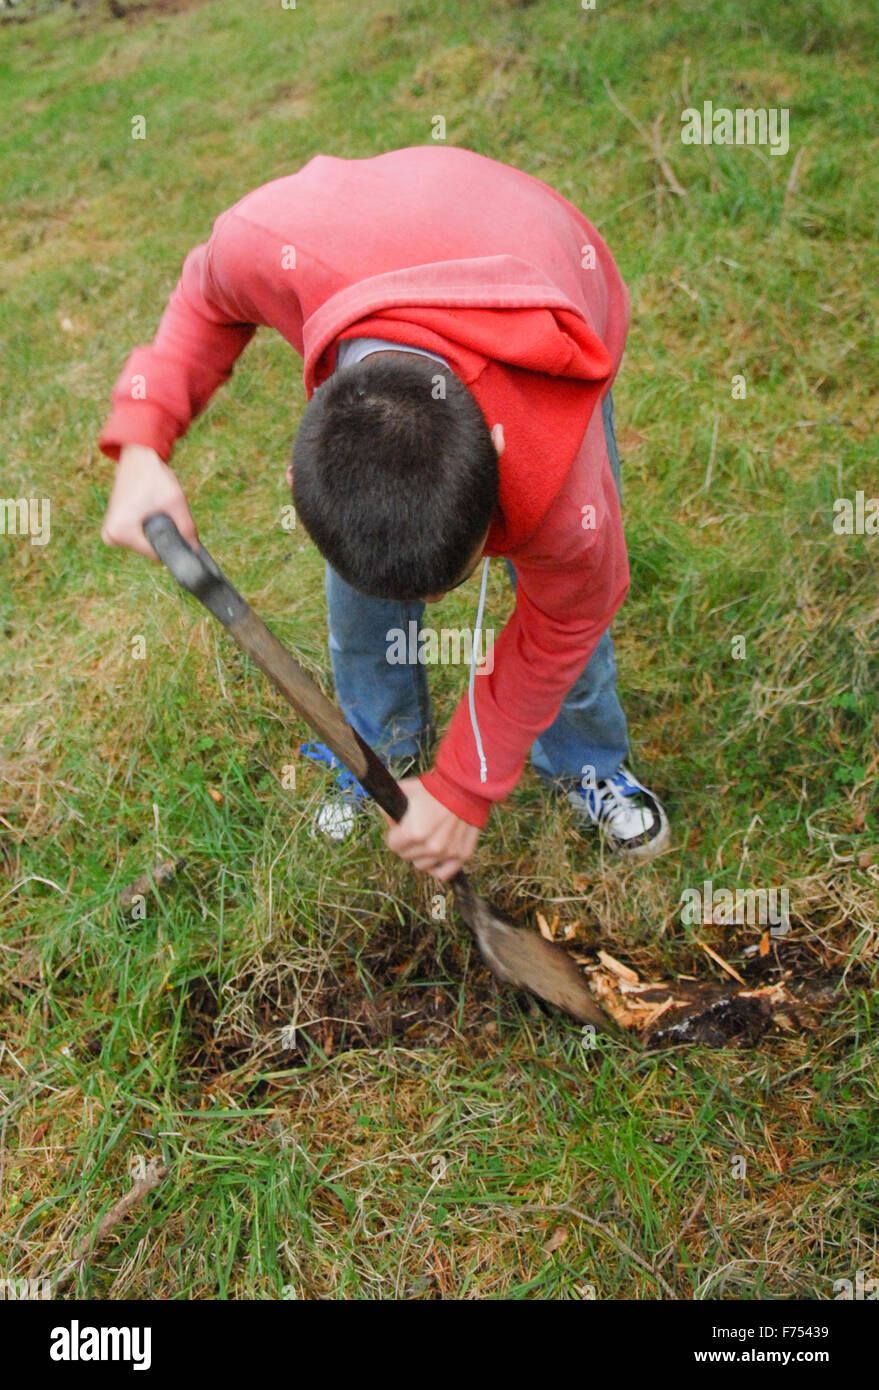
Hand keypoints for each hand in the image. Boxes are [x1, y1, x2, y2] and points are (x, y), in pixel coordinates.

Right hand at [101, 444, 197, 559]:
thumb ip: (187, 528)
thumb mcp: (176, 502)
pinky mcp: (112, 528)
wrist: (138, 457)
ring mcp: (109, 533)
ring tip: (153, 507)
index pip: (156, 554)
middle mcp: (110, 536)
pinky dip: (147, 529)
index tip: (174, 524)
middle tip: (161, 510)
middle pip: (150, 550)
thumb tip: (195, 550)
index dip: (171, 542)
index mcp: (121, 532)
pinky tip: (147, 510)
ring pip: (145, 544)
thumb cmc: (155, 477)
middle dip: (162, 534)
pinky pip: (137, 538)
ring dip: (155, 531)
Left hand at [381, 777, 480, 881]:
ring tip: (428, 840)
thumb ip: (389, 806)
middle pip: (406, 856)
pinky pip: (444, 873)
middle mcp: (431, 847)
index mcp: (414, 833)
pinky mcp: (463, 855)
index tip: (401, 828)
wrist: (466, 786)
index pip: (393, 845)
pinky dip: (438, 868)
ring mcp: (448, 853)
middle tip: (417, 830)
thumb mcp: (406, 790)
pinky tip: (437, 857)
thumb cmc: (436, 787)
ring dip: (422, 855)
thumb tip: (385, 818)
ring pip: (423, 865)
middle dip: (408, 844)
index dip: (395, 835)